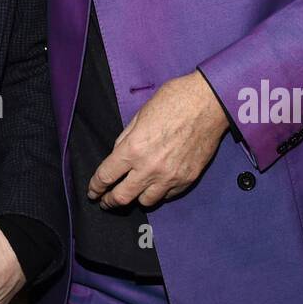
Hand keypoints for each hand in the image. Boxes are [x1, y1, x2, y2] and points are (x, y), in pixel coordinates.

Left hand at [89, 71, 227, 208]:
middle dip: (109, 201)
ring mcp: (170, 177)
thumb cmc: (173, 101)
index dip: (96, 187)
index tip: (93, 191)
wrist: (209, 103)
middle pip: (122, 197)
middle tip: (105, 201)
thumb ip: (126, 138)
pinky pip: (167, 196)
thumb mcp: (140, 115)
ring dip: (135, 198)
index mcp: (134, 148)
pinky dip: (159, 193)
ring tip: (133, 192)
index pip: (106, 176)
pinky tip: (156, 185)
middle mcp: (150, 168)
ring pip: (145, 202)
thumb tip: (118, 155)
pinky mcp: (187, 179)